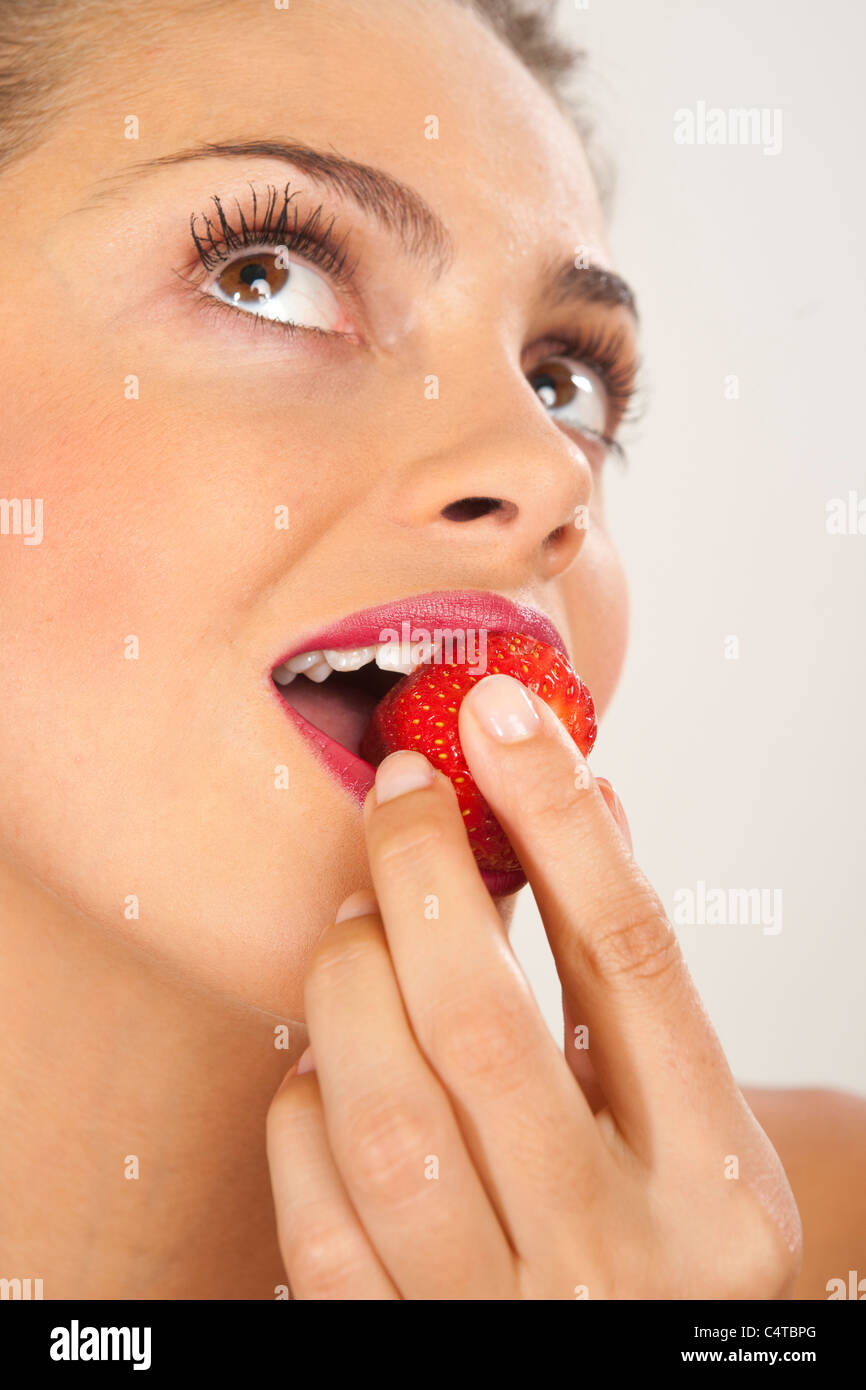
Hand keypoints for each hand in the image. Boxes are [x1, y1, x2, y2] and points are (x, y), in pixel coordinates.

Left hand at [266, 673, 801, 1298]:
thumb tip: (577, 798)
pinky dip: (305, 1106)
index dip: (558, 817)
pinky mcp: (399, 1350)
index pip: (632, 960)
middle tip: (399, 793)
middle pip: (483, 1027)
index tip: (498, 714)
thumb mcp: (690, 1125)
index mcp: (714, 1186)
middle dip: (420, 877)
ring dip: (348, 984)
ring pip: (384, 1116)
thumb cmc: (663, 1237)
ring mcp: (504, 1317)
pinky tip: (329, 1062)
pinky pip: (317, 1209)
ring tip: (357, 924)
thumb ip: (632, 980)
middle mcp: (619, 1261)